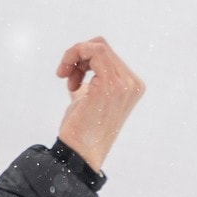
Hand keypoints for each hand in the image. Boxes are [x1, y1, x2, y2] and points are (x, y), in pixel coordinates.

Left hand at [55, 37, 143, 172]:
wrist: (80, 151)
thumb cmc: (81, 127)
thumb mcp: (88, 96)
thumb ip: (90, 79)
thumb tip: (80, 61)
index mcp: (131, 84)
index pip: (107, 53)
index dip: (83, 57)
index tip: (69, 76)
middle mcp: (132, 82)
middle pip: (101, 46)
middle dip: (77, 56)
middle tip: (64, 75)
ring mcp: (124, 84)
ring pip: (97, 46)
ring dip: (74, 58)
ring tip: (68, 81)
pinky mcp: (110, 86)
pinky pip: (93, 52)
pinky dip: (74, 58)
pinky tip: (69, 83)